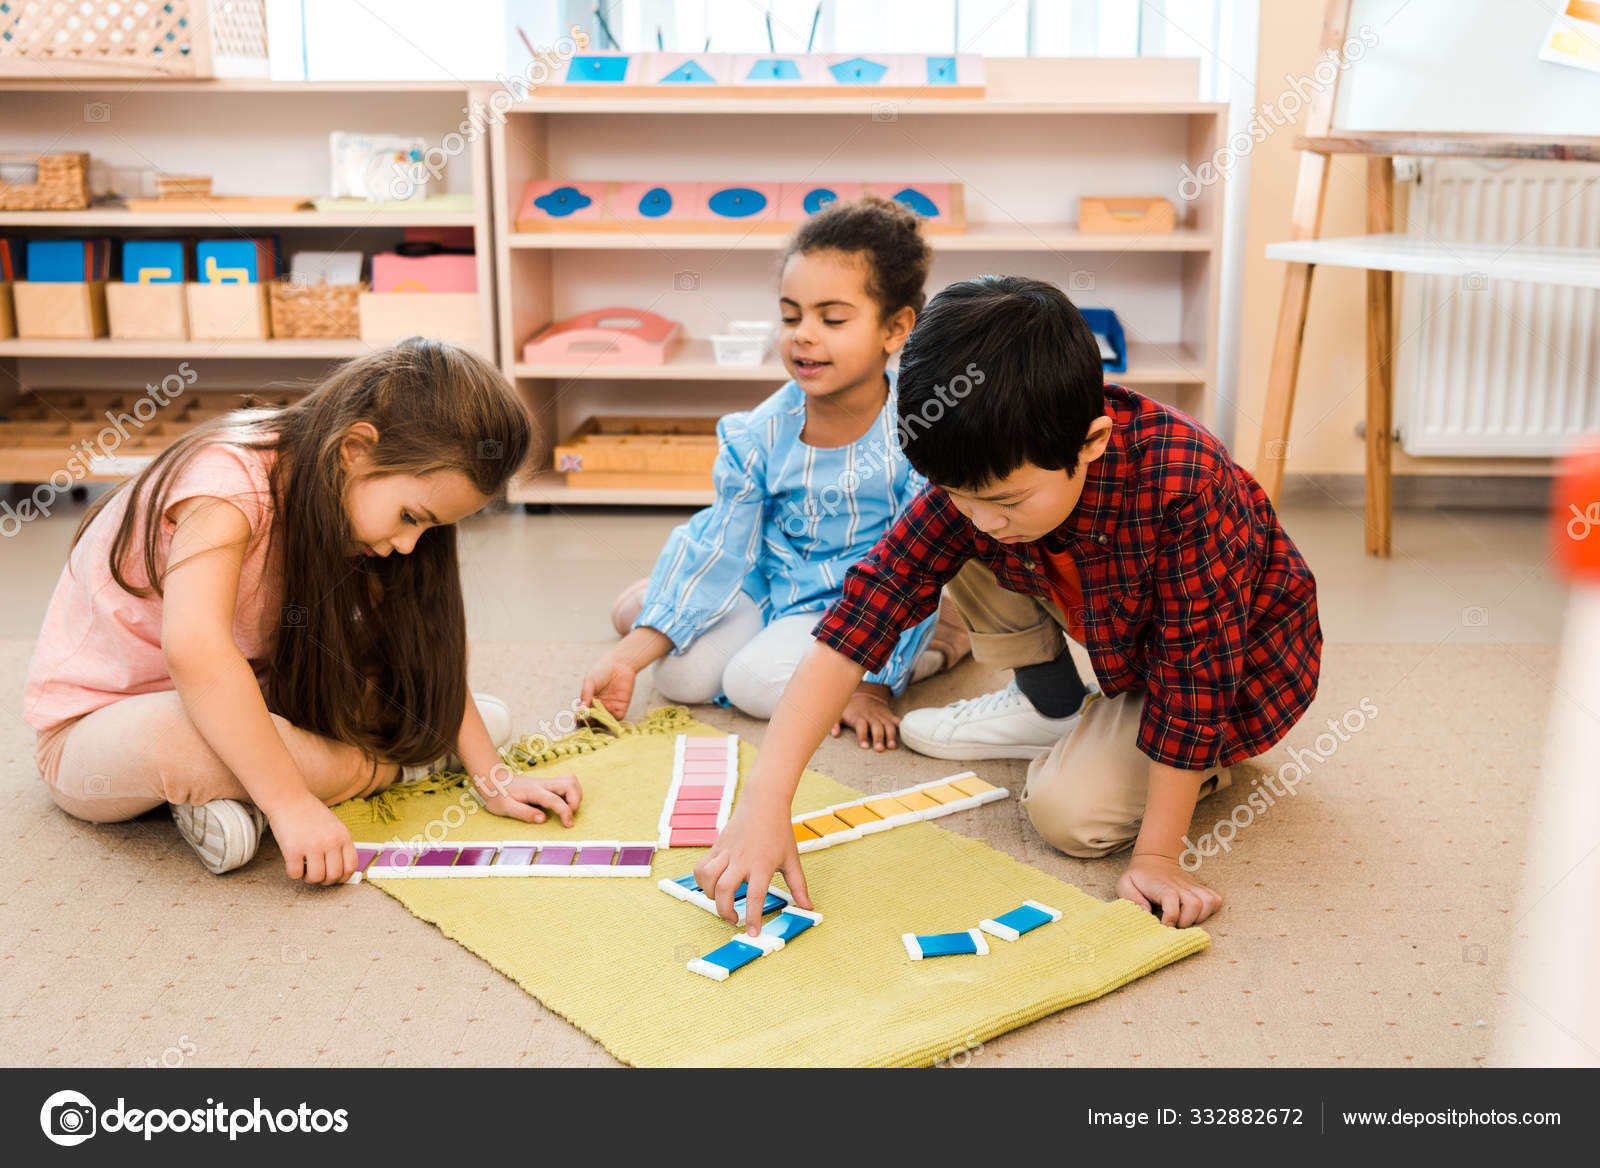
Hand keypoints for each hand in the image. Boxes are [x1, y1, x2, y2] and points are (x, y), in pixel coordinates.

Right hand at [266, 794, 356, 885]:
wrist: (289, 798)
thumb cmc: (310, 813)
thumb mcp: (334, 826)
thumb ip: (339, 844)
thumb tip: (342, 871)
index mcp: (343, 836)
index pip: (351, 867)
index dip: (342, 877)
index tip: (333, 878)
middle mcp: (331, 842)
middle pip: (334, 876)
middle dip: (324, 881)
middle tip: (315, 874)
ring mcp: (312, 846)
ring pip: (316, 878)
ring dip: (308, 878)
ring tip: (304, 869)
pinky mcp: (293, 849)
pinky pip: (296, 874)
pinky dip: (293, 873)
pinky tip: (292, 864)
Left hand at [479, 768, 582, 826]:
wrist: (493, 781)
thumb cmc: (498, 796)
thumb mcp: (506, 808)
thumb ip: (525, 813)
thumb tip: (542, 819)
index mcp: (533, 791)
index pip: (555, 799)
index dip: (565, 812)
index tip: (568, 824)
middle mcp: (543, 783)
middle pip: (570, 783)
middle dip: (576, 800)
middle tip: (568, 815)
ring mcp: (547, 782)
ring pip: (571, 780)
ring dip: (576, 795)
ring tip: (568, 809)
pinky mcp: (548, 783)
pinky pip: (567, 782)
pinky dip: (572, 792)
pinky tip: (564, 803)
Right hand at [580, 651, 637, 720]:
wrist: (619, 664)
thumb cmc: (602, 671)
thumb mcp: (589, 681)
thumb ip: (585, 695)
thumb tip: (580, 710)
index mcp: (589, 702)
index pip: (583, 714)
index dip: (580, 717)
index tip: (578, 716)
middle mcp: (599, 707)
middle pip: (593, 721)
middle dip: (590, 721)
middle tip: (588, 716)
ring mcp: (610, 708)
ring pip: (604, 721)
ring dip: (601, 719)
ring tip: (598, 710)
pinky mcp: (621, 707)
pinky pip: (617, 717)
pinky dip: (613, 716)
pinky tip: (609, 708)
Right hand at [694, 796, 811, 936]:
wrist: (763, 802)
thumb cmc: (779, 831)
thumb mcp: (792, 859)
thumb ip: (799, 886)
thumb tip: (808, 907)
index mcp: (762, 864)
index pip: (755, 896)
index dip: (752, 917)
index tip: (752, 933)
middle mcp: (741, 859)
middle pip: (724, 890)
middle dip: (725, 911)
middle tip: (734, 920)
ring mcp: (726, 852)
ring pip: (708, 878)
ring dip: (711, 896)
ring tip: (722, 901)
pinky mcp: (716, 846)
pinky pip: (701, 867)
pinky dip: (702, 880)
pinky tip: (712, 886)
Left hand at [830, 684, 898, 750]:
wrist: (863, 694)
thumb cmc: (850, 709)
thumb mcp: (839, 714)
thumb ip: (835, 724)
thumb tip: (834, 734)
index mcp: (858, 717)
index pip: (861, 726)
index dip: (862, 736)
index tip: (865, 747)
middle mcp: (871, 717)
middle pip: (876, 727)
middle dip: (879, 738)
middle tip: (880, 749)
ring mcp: (881, 716)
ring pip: (888, 725)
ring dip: (891, 735)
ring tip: (892, 746)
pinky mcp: (889, 715)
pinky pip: (896, 719)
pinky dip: (902, 725)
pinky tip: (906, 732)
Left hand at [1116, 852, 1222, 927]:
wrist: (1155, 859)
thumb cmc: (1139, 876)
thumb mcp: (1125, 884)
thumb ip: (1131, 898)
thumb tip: (1146, 911)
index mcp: (1162, 887)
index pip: (1172, 904)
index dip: (1170, 920)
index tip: (1164, 927)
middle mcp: (1180, 886)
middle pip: (1195, 904)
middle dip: (1187, 921)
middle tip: (1176, 925)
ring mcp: (1192, 887)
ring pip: (1208, 902)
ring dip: (1201, 916)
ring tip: (1187, 920)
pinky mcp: (1200, 888)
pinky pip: (1215, 899)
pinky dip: (1211, 909)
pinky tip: (1198, 914)